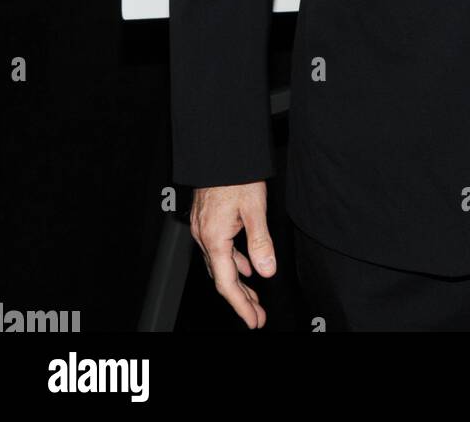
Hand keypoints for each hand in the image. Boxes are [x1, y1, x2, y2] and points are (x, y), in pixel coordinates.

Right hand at [189, 181, 276, 327]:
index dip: (241, 305)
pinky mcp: (206, 219)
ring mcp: (202, 228)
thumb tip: (267, 270)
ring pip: (220, 265)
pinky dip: (232, 262)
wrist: (218, 150)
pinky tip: (244, 266)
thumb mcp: (255, 208)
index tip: (253, 320)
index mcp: (214, 238)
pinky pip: (218, 250)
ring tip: (253, 297)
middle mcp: (204, 236)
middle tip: (257, 315)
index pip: (227, 283)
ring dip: (237, 283)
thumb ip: (260, 242)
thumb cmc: (235, 172)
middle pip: (222, 278)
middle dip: (240, 300)